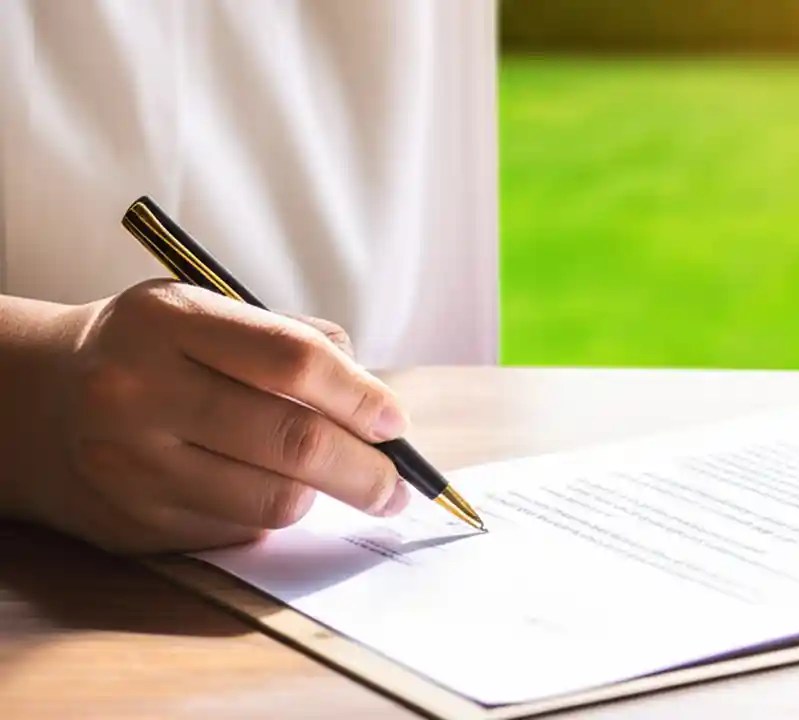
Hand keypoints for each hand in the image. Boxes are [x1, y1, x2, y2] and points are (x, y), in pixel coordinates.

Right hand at [25, 280, 410, 552]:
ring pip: (273, 500)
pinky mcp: (132, 522)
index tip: (395, 423)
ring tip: (331, 481)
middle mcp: (140, 390)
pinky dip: (269, 514)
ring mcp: (131, 464)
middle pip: (293, 440)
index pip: (293, 360)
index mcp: (168, 320)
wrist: (39, 401)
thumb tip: (379, 410)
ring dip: (321, 495)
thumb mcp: (211, 312)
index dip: (360, 396)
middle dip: (366, 470)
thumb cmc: (158, 350)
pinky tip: (259, 489)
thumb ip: (297, 344)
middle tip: (398, 485)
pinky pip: (238, 530)